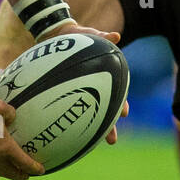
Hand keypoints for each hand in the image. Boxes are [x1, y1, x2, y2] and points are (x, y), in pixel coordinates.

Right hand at [0, 97, 43, 179]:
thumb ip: (9, 112)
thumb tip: (12, 117)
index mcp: (5, 149)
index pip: (25, 164)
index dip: (35, 168)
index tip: (40, 170)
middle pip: (13, 175)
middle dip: (22, 175)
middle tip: (26, 173)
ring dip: (5, 170)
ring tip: (7, 165)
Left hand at [41, 21, 125, 143]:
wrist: (60, 35)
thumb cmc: (79, 37)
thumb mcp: (91, 36)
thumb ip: (102, 37)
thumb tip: (115, 36)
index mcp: (103, 79)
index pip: (116, 95)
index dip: (120, 106)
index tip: (124, 115)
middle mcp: (93, 89)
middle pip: (104, 112)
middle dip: (108, 127)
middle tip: (111, 141)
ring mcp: (78, 92)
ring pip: (85, 114)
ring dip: (87, 128)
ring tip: (86, 144)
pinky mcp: (63, 90)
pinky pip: (62, 105)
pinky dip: (61, 115)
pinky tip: (55, 128)